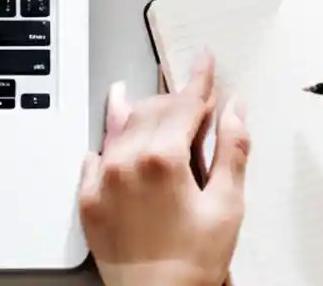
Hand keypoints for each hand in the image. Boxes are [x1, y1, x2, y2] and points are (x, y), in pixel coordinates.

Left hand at [80, 52, 250, 285]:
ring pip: (117, 128)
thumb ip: (231, 151)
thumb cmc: (194, 262)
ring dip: (136, 111)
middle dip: (174, 99)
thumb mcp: (227, 205)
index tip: (204, 60)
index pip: (185, 103)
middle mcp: (125, 161)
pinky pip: (94, 158)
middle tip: (192, 95)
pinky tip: (113, 142)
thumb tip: (234, 110)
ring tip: (136, 95)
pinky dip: (108, 144)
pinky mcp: (87, 200)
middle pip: (151, 110)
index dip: (199, 79)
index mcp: (162, 158)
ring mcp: (101, 180)